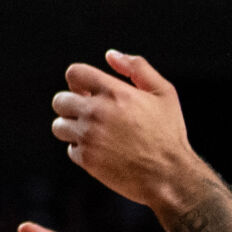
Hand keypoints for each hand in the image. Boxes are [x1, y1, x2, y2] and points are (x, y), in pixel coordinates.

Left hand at [52, 51, 206, 213]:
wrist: (172, 177)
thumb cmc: (169, 134)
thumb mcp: (164, 94)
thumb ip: (138, 68)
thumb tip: (110, 55)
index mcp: (115, 92)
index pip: (74, 73)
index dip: (78, 82)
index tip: (87, 93)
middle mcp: (97, 112)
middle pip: (59, 101)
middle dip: (72, 107)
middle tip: (91, 117)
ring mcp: (89, 136)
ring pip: (59, 126)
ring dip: (73, 129)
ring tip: (95, 136)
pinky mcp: (87, 159)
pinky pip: (71, 149)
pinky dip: (83, 152)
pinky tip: (103, 153)